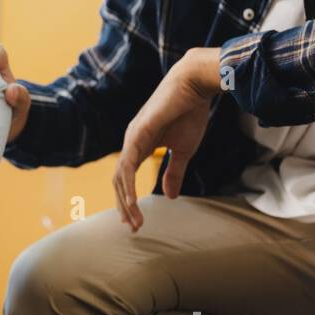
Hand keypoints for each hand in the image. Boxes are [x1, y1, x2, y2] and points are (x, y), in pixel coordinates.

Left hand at [113, 47, 221, 231]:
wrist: (195, 86)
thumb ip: (173, 172)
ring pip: (120, 176)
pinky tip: (131, 202)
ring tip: (133, 221)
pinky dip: (128, 185)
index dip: (129, 201)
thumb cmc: (190, 114)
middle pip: (120, 181)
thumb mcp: (183, 151)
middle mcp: (131, 142)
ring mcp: (132, 137)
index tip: (136, 222)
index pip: (127, 179)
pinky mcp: (138, 133)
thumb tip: (169, 197)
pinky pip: (128, 165)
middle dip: (124, 207)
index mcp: (139, 146)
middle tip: (132, 228)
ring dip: (125, 201)